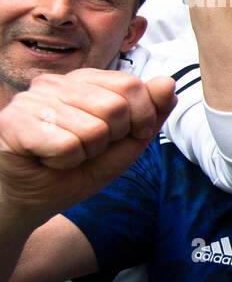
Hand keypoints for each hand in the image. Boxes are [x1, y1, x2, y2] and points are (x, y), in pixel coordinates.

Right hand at [0, 70, 174, 219]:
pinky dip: (64, 162)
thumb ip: (149, 115)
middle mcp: (57, 83)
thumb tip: (167, 82)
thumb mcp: (123, 145)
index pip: (131, 85)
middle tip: (86, 149)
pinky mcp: (15, 122)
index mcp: (85, 82)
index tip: (123, 136)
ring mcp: (32, 99)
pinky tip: (47, 159)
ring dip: (85, 154)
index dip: (140, 119)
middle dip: (111, 139)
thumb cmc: (74, 169)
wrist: (29, 199)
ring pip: (93, 129)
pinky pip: (67, 145)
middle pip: (116, 107)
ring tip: (64, 155)